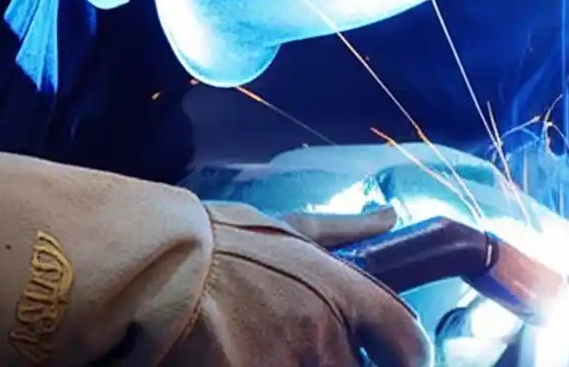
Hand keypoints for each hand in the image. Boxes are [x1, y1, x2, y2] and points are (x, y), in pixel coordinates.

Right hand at [186, 202, 431, 366]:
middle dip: (340, 363)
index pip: (407, 341)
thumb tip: (390, 216)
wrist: (157, 267)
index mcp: (344, 292)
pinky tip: (245, 360)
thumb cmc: (222, 243)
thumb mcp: (290, 228)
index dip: (410, 359)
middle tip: (309, 349)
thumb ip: (346, 230)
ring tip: (270, 350)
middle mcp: (326, 336)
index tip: (398, 361)